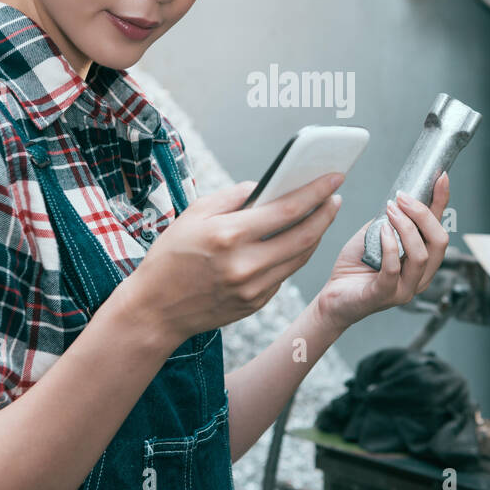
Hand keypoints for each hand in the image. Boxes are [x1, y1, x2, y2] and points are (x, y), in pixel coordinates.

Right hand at [124, 172, 345, 345]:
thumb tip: (266, 187)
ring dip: (317, 234)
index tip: (334, 178)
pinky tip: (298, 240)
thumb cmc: (170, 256)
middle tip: (335, 197)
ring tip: (322, 215)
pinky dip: (295, 254)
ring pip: (300, 257)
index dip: (316, 192)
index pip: (287, 210)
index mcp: (228, 236)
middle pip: (304, 235)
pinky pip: (284, 274)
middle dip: (326, 213)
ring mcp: (253, 288)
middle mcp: (245, 264)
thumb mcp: (193, 214)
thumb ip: (232, 197)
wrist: (155, 311)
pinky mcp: (255, 304)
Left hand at [317, 172, 449, 332]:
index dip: (442, 201)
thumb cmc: (355, 266)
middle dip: (422, 214)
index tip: (441, 177)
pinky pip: (393, 269)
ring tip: (390, 211)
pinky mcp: (384, 296)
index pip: (440, 228)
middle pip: (439, 242)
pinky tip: (382, 232)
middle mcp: (420, 276)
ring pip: (421, 255)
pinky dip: (390, 246)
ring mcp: (404, 289)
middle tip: (401, 198)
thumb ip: (392, 220)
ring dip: (406, 227)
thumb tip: (401, 197)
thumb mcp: (376, 233)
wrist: (334, 295)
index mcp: (422, 260)